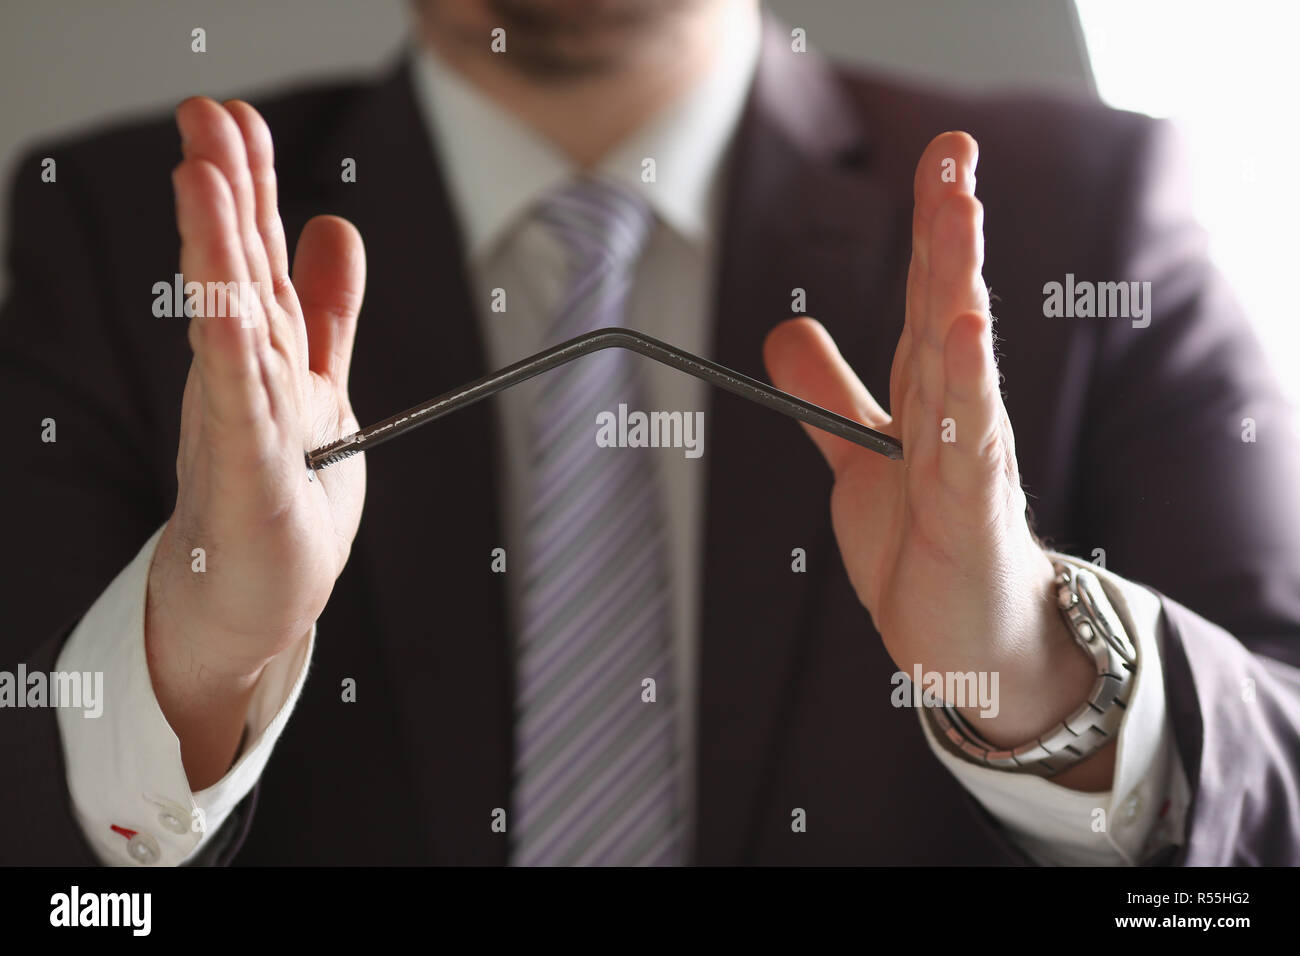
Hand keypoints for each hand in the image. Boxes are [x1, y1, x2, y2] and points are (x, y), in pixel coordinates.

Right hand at [145, 97, 366, 788]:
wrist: (246, 607)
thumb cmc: (277, 502)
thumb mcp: (318, 385)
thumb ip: (328, 311)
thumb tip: (336, 225)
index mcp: (269, 354)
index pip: (259, 259)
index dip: (250, 188)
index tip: (237, 117)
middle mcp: (247, 380)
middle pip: (237, 275)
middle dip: (226, 192)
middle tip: (206, 110)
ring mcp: (240, 426)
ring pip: (230, 326)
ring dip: (216, 253)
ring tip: (201, 174)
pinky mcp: (244, 482)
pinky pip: (239, 410)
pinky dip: (231, 354)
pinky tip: (223, 302)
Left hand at [763, 131, 1111, 789]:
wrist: (974, 644)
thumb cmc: (930, 550)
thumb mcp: (860, 460)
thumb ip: (828, 395)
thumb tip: (783, 331)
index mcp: (927, 398)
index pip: (927, 299)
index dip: (930, 228)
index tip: (943, 158)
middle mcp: (954, 416)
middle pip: (946, 309)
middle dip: (948, 229)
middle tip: (954, 154)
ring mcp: (969, 462)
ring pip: (961, 361)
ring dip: (958, 285)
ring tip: (961, 213)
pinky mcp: (973, 515)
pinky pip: (969, 444)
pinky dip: (966, 388)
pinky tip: (964, 331)